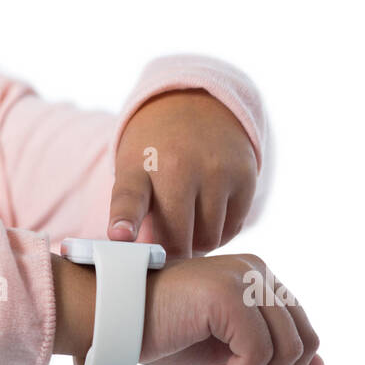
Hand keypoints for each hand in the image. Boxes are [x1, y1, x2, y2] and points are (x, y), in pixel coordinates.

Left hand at [108, 88, 257, 259]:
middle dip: (172, 249)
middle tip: (168, 242)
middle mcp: (178, 166)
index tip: (119, 237)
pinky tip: (210, 211)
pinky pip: (234, 229)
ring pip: (209, 239)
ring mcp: (215, 170)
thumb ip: (135, 215)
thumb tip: (153, 260)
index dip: (124, 220)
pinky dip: (221, 230)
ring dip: (198, 242)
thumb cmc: (155, 153)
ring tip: (189, 221)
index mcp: (139, 167)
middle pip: (177, 238)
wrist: (194, 105)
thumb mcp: (132, 171)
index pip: (129, 198)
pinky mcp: (244, 176)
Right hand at [140, 253, 324, 364]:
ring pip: (287, 352)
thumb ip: (271, 359)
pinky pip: (259, 353)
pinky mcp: (229, 293)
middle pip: (303, 344)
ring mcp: (245, 278)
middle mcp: (257, 272)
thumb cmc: (162, 331)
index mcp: (258, 280)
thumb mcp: (224, 352)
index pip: (301, 336)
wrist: (113, 316)